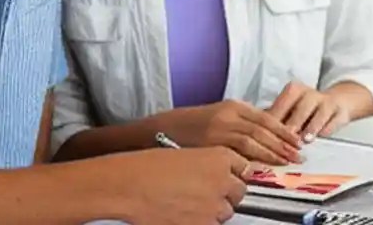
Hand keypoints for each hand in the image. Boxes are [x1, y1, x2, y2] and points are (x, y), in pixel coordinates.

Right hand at [111, 146, 249, 224]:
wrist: (128, 186)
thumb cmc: (148, 167)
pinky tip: (182, 215)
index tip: (225, 180)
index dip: (232, 176)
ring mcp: (215, 206)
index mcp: (220, 157)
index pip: (244, 169)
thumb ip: (208, 166)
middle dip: (226, 195)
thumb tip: (216, 177)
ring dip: (213, 212)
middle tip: (205, 197)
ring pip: (226, 213)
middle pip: (238, 192)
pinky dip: (201, 222)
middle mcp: (223, 180)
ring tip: (188, 207)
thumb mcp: (185, 155)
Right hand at [157, 100, 302, 165]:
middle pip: (262, 129)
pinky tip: (259, 168)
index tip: (297, 141)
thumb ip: (242, 124)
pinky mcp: (208, 145)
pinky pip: (233, 154)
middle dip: (282, 144)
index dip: (284, 131)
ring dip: (270, 153)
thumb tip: (268, 137)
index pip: (266, 118)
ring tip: (284, 162)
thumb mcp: (220, 116)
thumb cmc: (191, 125)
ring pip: (251, 141)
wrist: (161, 129)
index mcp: (233, 106)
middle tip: (296, 155)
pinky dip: (249, 161)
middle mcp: (227, 115)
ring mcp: (217, 130)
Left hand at [267, 81, 352, 141]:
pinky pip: (334, 120)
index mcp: (293, 91)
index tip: (264, 139)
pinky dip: (327, 128)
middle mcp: (310, 93)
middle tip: (283, 142)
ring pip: (319, 113)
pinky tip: (322, 136)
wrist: (338, 102)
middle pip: (299, 109)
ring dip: (311, 127)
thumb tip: (253, 134)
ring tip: (305, 140)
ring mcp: (327, 102)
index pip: (280, 106)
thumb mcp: (289, 110)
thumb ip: (274, 120)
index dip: (272, 124)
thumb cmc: (305, 110)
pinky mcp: (340, 111)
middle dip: (292, 126)